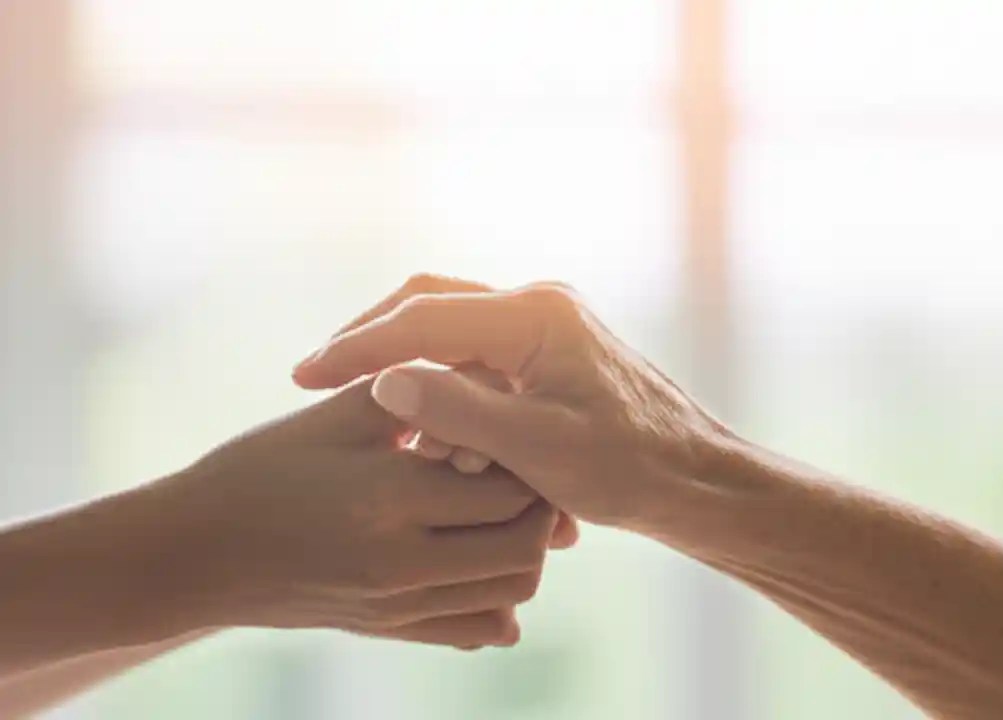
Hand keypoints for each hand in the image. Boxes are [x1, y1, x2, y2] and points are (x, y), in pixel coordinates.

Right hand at [154, 379, 560, 648]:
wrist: (195, 552)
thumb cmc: (261, 467)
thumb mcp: (334, 417)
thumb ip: (412, 393)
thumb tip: (484, 373)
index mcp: (388, 494)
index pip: (503, 482)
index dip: (522, 452)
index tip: (517, 425)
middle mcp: (400, 560)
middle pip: (521, 541)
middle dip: (538, 501)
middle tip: (529, 465)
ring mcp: (397, 604)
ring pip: (511, 589)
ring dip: (527, 548)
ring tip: (510, 506)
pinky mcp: (390, 629)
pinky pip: (476, 627)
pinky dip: (500, 596)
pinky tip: (485, 552)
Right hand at [291, 275, 728, 529]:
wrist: (693, 478)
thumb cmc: (628, 467)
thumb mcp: (537, 449)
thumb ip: (459, 414)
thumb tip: (384, 385)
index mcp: (535, 315)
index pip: (422, 318)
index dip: (359, 348)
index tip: (304, 377)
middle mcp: (537, 306)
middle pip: (428, 305)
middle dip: (372, 343)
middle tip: (316, 379)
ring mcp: (543, 327)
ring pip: (447, 333)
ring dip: (409, 373)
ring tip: (367, 417)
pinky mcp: (545, 354)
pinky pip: (474, 358)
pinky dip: (442, 390)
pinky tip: (422, 433)